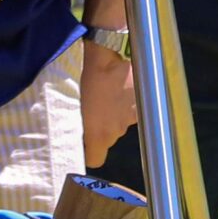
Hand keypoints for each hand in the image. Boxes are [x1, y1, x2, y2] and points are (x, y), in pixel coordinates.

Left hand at [78, 41, 136, 164]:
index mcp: (98, 135)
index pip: (96, 160)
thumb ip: (81, 125)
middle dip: (100, 130)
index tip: (84, 144)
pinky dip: (126, 107)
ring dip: (113, 117)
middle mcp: (116, 133)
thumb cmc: (87, 81)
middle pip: (107, 140)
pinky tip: (119, 93)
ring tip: (105, 99)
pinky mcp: (140, 108)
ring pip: (119, 126)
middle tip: (92, 113)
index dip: (89, 154)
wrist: (108, 58)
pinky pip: (130, 113)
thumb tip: (81, 134)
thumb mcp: (77, 105)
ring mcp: (130, 121)